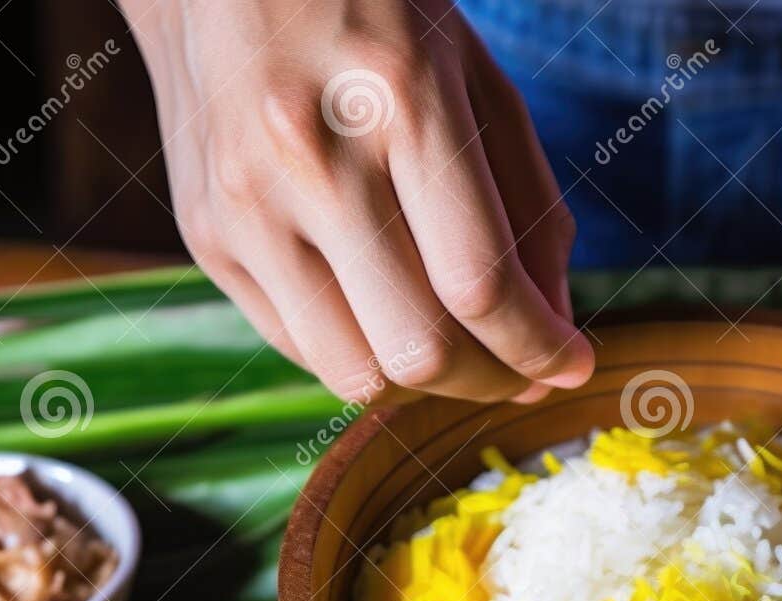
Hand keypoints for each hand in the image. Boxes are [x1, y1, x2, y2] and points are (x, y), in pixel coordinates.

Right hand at [125, 0, 593, 404]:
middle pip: (418, 349)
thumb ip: (528, 205)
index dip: (540, 346)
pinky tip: (390, 319)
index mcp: (400, 101)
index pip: (480, 283)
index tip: (573, 365)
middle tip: (521, 368)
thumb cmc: (373, 16)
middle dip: (491, 380)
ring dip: (425, 383)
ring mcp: (247, 207)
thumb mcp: (476, 80)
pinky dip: (362, 352)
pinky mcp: (208, 237)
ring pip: (355, 372)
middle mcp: (311, 161)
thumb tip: (553, 327)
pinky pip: (301, 345)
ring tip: (460, 351)